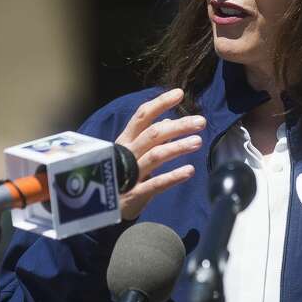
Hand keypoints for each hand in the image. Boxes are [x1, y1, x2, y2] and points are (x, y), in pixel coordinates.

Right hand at [116, 88, 205, 219]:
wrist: (100, 208)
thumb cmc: (121, 174)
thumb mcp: (133, 152)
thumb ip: (151, 137)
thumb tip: (170, 120)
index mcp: (126, 140)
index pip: (142, 115)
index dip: (160, 103)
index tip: (179, 93)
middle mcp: (127, 153)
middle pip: (153, 134)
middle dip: (178, 126)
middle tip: (201, 122)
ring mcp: (130, 173)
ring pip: (156, 155)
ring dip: (178, 147)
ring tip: (198, 142)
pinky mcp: (135, 194)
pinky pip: (156, 184)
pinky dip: (173, 176)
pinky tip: (190, 171)